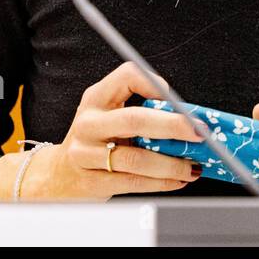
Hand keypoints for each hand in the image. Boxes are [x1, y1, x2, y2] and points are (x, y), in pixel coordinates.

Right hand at [44, 61, 206, 198]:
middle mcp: (89, 122)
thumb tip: (188, 118)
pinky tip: (177, 180)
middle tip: (199, 133)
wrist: (59, 175)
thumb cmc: (96, 140)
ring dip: (172, 164)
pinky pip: (133, 182)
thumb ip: (140, 110)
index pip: (127, 76)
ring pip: (136, 159)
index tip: (176, 99)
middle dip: (173, 126)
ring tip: (193, 166)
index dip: (154, 84)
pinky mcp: (93, 182)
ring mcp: (86, 154)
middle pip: (135, 120)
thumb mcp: (109, 115)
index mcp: (96, 98)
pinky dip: (161, 182)